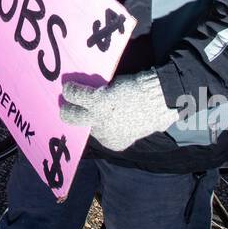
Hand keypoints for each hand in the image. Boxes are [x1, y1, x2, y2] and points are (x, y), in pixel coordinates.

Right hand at [59, 69, 181, 151]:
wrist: (161, 99)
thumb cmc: (155, 110)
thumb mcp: (139, 126)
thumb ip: (126, 128)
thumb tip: (119, 122)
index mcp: (115, 142)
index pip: (96, 134)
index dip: (92, 122)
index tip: (89, 114)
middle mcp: (104, 133)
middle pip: (79, 125)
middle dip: (72, 116)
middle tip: (68, 108)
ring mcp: (100, 118)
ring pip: (73, 114)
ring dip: (68, 106)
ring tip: (66, 97)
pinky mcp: (98, 101)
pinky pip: (78, 96)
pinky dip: (72, 90)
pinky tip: (68, 86)